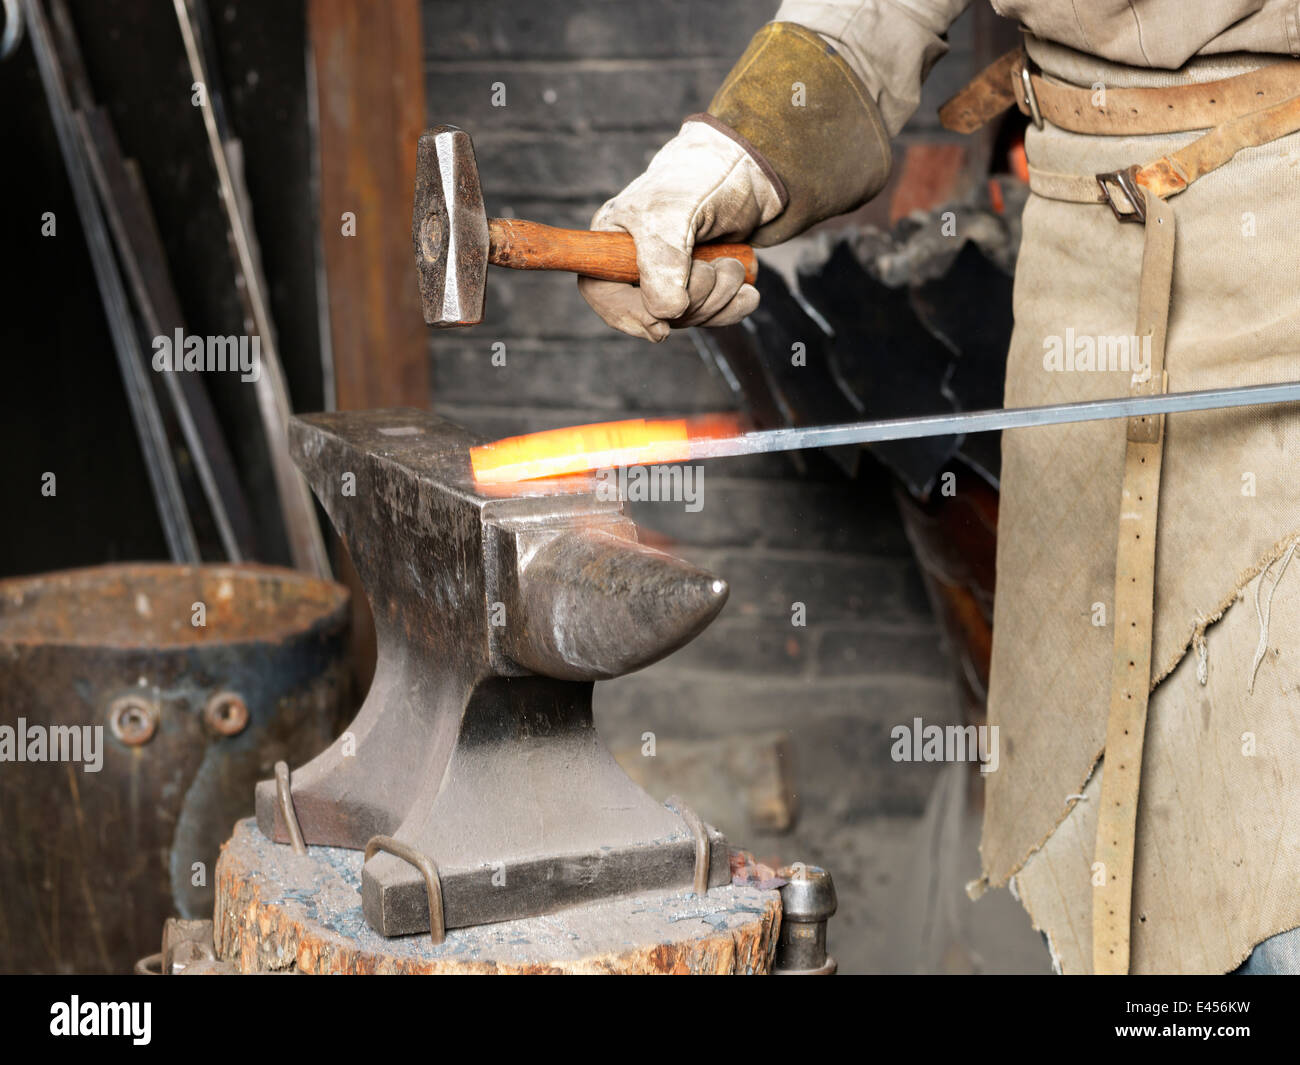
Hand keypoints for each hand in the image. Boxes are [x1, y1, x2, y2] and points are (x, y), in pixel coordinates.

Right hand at [578, 119, 783, 340]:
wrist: (751, 170)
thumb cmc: (702, 177)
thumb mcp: (675, 214)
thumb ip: (663, 261)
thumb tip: (664, 313)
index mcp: (612, 240)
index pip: (600, 292)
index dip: (627, 315)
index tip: (660, 327)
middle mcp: (635, 263)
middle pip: (650, 312)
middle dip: (691, 301)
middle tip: (715, 270)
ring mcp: (669, 278)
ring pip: (685, 318)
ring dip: (717, 299)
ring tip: (732, 266)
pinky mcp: (700, 286)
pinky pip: (710, 317)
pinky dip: (732, 307)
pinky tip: (746, 292)